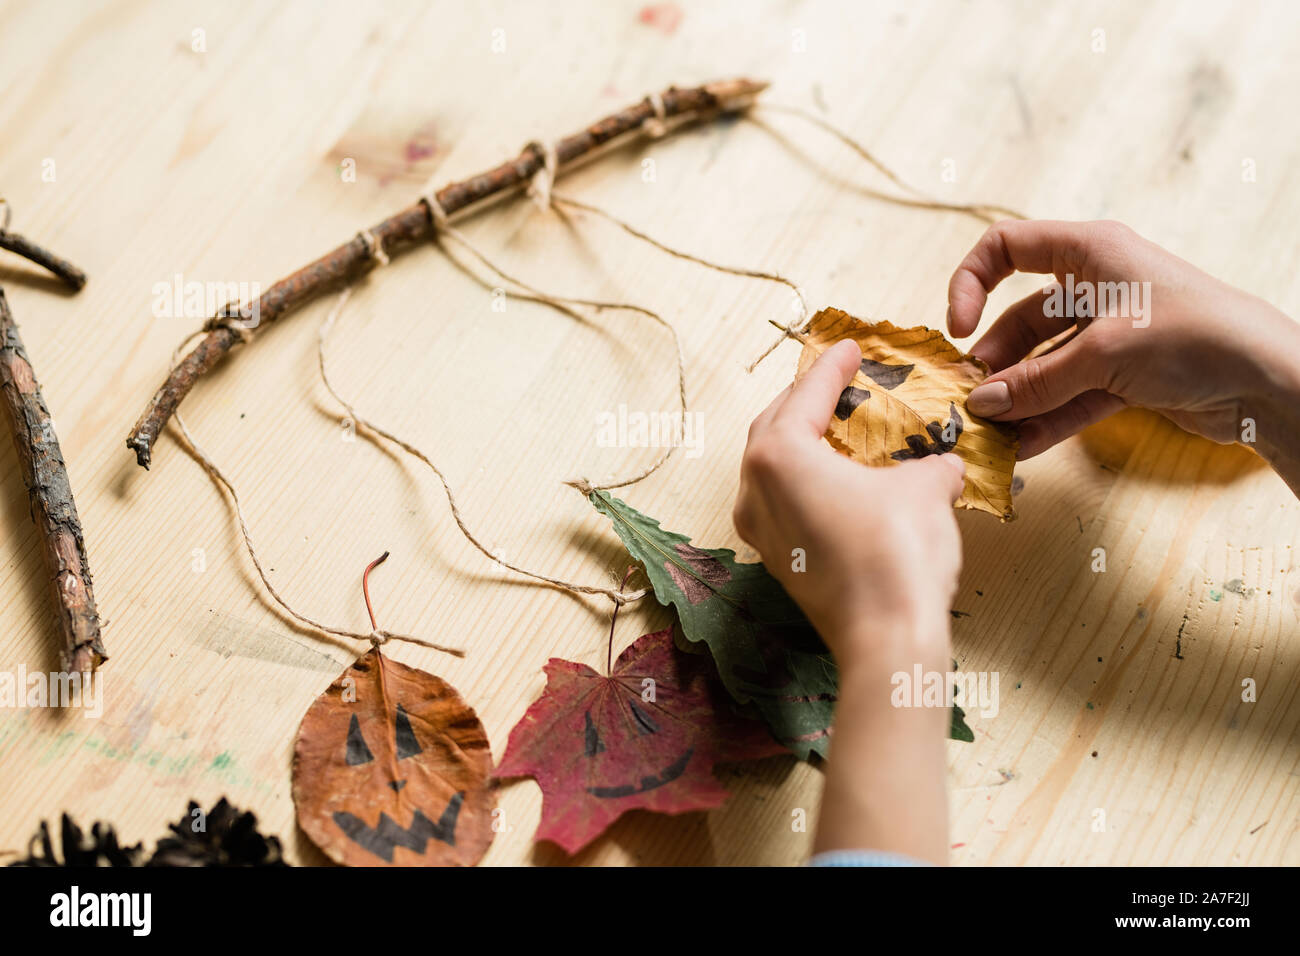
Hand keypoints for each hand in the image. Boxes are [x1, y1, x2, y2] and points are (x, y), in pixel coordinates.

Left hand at [733, 339, 965, 671]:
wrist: (888, 638)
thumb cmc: (898, 553)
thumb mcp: (925, 488)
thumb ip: (929, 464)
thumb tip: (943, 465)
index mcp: (779, 455)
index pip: (806, 396)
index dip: (832, 368)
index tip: (849, 349)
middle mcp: (756, 489)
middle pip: (776, 428)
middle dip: (806, 402)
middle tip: (838, 383)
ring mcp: (762, 530)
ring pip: (774, 469)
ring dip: (804, 445)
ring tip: (838, 430)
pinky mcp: (779, 561)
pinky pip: (785, 504)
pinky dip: (808, 482)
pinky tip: (840, 480)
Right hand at [948, 219, 1299, 463]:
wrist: (1269, 380)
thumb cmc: (1195, 334)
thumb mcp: (1104, 353)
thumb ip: (1038, 380)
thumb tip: (983, 402)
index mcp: (1088, 251)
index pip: (1006, 247)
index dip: (970, 283)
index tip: (957, 328)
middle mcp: (1093, 286)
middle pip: (1020, 320)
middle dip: (994, 362)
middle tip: (969, 401)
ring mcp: (1107, 334)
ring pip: (1043, 365)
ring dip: (1017, 399)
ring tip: (989, 434)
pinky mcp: (1122, 375)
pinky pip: (1068, 396)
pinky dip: (1046, 419)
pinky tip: (1021, 449)